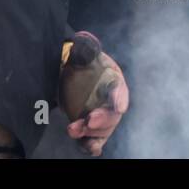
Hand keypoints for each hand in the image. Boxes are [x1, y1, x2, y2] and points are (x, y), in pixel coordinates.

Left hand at [60, 32, 128, 155]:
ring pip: (103, 129)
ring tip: (72, 129)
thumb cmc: (79, 63)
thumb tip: (84, 41)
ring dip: (90, 132)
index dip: (119, 98)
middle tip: (88, 121)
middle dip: (102, 119)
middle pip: (112, 114)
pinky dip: (92, 145)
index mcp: (113, 80)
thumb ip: (84, 49)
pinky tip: (87, 147)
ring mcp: (103, 116)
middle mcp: (111, 101)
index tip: (118, 107)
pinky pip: (96, 140)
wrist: (69, 75)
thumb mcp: (81, 54)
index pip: (119, 90)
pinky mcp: (92, 128)